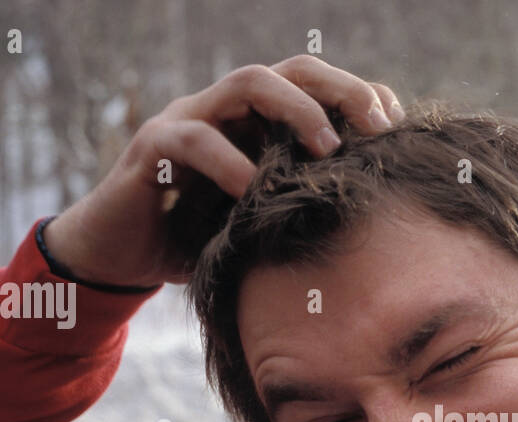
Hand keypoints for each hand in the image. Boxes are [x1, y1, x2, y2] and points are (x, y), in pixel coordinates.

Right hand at [42, 55, 402, 287]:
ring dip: (296, 109)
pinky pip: (194, 141)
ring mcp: (188, 120)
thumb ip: (300, 206)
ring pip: (248, 83)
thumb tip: (373, 219)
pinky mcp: (152, 149)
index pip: (317, 86)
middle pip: (292, 70)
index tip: (396, 127)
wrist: (120, 256)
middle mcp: (226, 109)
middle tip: (376, 128)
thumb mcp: (261, 221)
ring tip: (327, 148)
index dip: (360, 95)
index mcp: (257, 121)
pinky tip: (254, 190)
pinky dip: (229, 162)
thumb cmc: (199, 238)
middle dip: (341, 90)